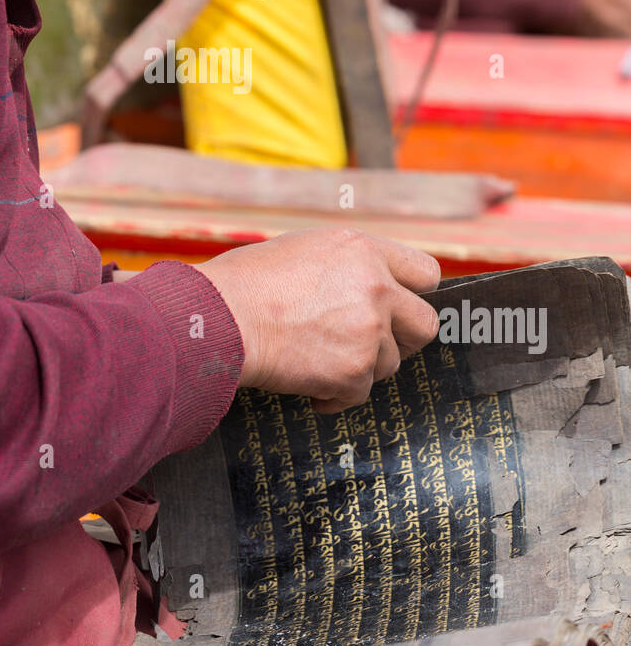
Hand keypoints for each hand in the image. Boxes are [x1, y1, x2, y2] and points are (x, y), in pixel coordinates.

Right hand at [195, 227, 439, 412]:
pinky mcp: (353, 370)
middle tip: (372, 345)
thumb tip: (367, 287)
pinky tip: (309, 382)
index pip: (426, 272)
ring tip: (318, 359)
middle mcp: (375, 287)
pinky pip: (358, 393)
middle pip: (424, 324)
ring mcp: (368, 330)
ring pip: (389, 363)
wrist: (219, 318)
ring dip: (359, 367)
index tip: (399, 310)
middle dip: (402, 340)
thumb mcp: (304, 250)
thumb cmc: (245, 284)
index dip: (413, 295)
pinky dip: (335, 395)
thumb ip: (347, 267)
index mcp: (363, 250)